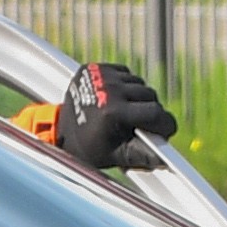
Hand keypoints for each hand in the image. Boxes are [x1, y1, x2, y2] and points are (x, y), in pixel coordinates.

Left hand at [51, 61, 178, 175]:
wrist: (58, 130)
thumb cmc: (88, 147)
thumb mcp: (116, 155)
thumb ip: (143, 155)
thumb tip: (166, 158)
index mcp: (113, 112)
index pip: (155, 113)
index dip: (165, 124)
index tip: (167, 130)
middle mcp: (107, 90)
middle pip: (150, 96)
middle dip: (151, 111)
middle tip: (143, 123)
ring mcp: (100, 76)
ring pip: (139, 83)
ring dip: (138, 97)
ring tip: (127, 110)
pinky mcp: (94, 68)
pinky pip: (125, 73)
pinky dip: (125, 85)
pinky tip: (117, 98)